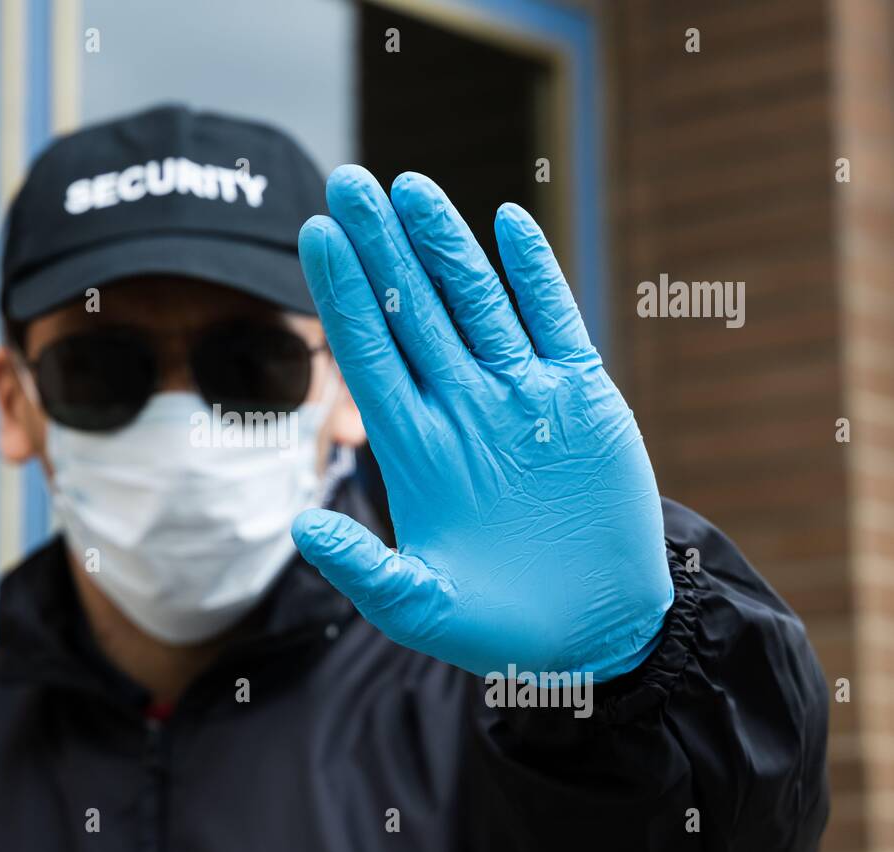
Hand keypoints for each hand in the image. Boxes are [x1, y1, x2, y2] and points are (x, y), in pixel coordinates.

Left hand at [293, 166, 673, 680]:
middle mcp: (461, 407)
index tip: (314, 233)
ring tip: (409, 185)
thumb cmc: (499, 624)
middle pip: (410, 310)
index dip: (341, 294)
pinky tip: (509, 221)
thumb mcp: (421, 607)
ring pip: (476, 302)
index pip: (367, 352)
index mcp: (416, 447)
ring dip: (444, 244)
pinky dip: (535, 274)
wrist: (594, 628)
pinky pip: (555, 321)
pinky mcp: (581, 397)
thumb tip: (299, 525)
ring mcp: (520, 396)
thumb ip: (362, 568)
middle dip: (379, 247)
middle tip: (346, 180)